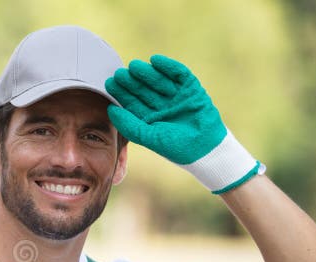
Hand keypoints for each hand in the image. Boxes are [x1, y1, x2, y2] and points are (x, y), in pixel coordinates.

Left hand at [105, 55, 260, 193]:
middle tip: (119, 73)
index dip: (122, 93)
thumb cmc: (175, 147)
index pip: (133, 102)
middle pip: (144, 90)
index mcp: (150, 118)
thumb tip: (110, 110)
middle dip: (132, 82)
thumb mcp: (148, 136)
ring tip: (134, 66)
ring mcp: (176, 96)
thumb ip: (129, 125)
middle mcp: (162, 105)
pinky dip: (168, 67)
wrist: (205, 148)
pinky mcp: (191, 88)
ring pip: (159, 80)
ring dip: (147, 73)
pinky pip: (179, 74)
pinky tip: (155, 60)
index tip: (110, 83)